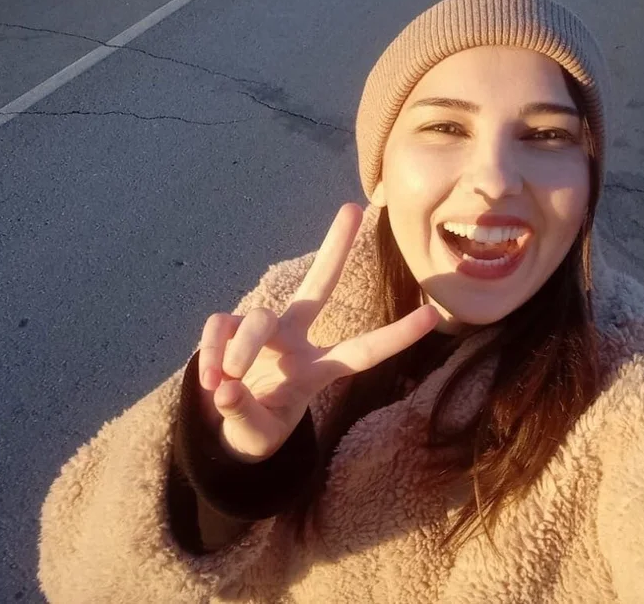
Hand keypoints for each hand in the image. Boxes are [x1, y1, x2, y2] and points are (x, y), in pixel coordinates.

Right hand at [197, 203, 440, 462]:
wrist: (222, 429)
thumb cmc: (254, 430)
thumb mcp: (254, 436)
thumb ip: (243, 415)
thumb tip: (228, 388)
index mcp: (317, 371)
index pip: (362, 352)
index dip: (396, 337)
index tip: (434, 316)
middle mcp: (295, 342)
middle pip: (319, 286)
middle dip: (335, 247)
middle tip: (353, 208)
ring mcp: (263, 331)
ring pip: (258, 319)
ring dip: (241, 351)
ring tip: (226, 381)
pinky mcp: (227, 327)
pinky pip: (220, 327)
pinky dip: (212, 351)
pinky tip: (210, 378)